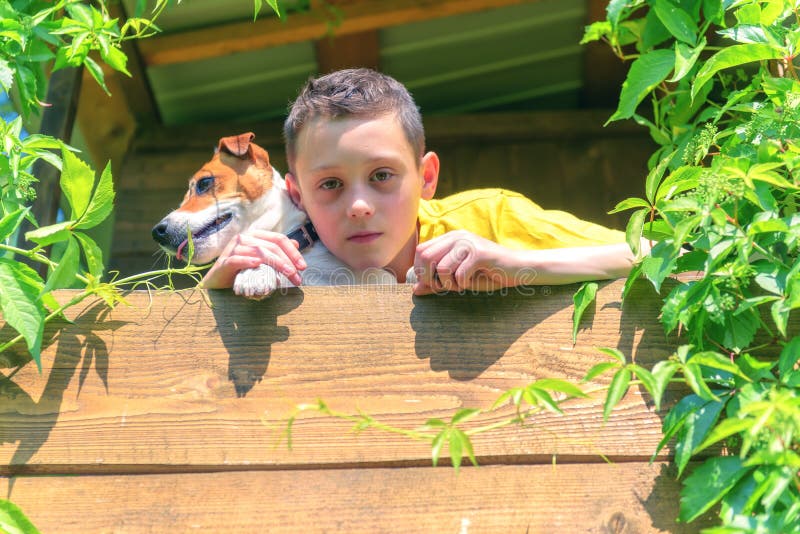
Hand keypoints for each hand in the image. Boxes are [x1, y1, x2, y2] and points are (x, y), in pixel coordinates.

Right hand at [200, 229, 306, 288]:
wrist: (217, 282)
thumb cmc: (241, 271)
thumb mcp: (262, 260)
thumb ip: (276, 251)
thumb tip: (296, 244)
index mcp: (255, 235)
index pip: (278, 239)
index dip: (293, 252)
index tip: (303, 267)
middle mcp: (244, 238)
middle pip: (271, 246)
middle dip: (288, 261)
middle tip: (297, 276)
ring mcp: (233, 249)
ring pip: (259, 252)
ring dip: (276, 263)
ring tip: (287, 274)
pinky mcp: (224, 262)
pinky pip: (238, 260)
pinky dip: (249, 262)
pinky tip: (258, 265)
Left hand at [412, 230, 534, 294]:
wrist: (518, 270)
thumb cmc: (487, 274)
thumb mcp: (458, 279)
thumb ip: (436, 282)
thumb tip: (415, 290)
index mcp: (449, 238)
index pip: (420, 251)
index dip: (420, 271)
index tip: (433, 283)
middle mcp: (457, 236)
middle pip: (425, 257)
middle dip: (430, 279)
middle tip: (445, 287)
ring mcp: (468, 243)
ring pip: (442, 268)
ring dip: (449, 284)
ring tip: (462, 285)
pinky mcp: (479, 253)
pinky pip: (459, 274)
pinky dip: (464, 284)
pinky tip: (474, 281)